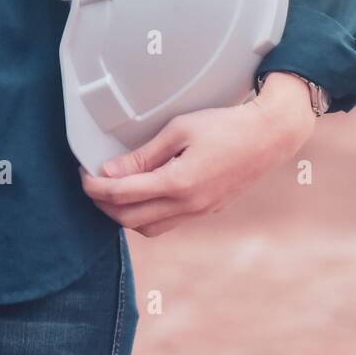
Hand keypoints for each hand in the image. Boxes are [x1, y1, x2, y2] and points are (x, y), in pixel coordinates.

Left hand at [80, 72, 316, 236]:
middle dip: (104, 204)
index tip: (84, 172)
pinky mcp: (208, 211)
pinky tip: (145, 197)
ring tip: (116, 193)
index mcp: (178, 183)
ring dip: (125, 216)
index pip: (121, 193)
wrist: (270, 136)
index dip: (95, 185)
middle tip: (94, 184)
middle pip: (129, 219)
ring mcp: (199, 211)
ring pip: (148, 229)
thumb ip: (144, 155)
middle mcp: (188, 204)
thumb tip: (111, 171)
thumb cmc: (227, 125)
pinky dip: (148, 216)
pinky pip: (168, 223)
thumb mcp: (180, 129)